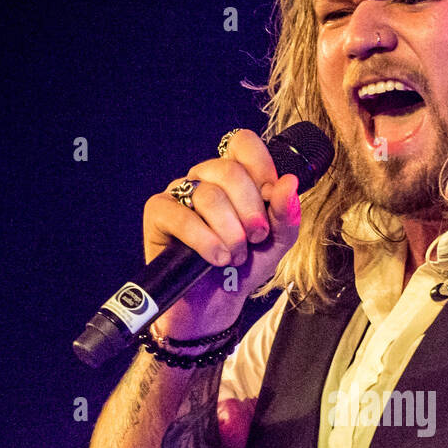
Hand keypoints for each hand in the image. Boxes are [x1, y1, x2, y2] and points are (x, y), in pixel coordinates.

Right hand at [143, 129, 301, 337]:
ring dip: (230, 233)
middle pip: (230, 171)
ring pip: (209, 196)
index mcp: (234, 176)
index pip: (244, 144)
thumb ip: (286, 214)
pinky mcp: (158, 213)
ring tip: (234, 256)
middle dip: (251, 211)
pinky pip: (181, 216)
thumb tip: (289, 183)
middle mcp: (205, 178)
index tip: (271, 203)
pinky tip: (217, 259)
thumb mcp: (275, 242)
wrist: (216, 304)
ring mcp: (179, 193)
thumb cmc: (244, 267)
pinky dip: (205, 241)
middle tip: (257, 238)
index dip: (262, 170)